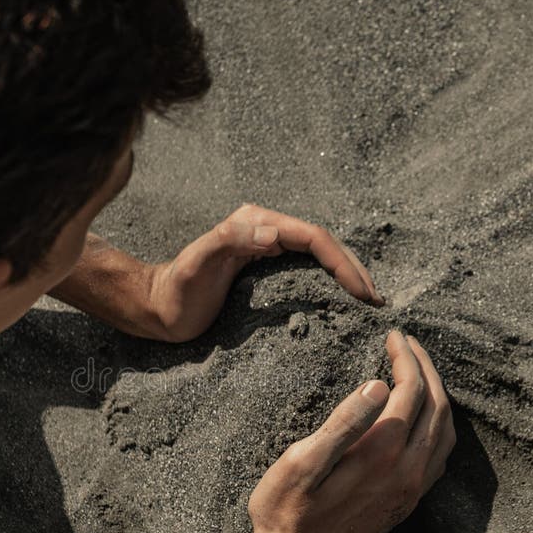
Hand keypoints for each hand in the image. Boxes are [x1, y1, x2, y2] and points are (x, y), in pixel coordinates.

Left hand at [148, 204, 383, 342]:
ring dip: (346, 274)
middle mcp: (264, 229)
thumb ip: (229, 241)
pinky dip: (328, 283)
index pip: (313, 237)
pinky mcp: (263, 268)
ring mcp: (265, 247)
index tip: (362, 293)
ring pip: (318, 256)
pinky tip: (341, 302)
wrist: (155, 309)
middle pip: (323, 244)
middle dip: (353, 269)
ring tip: (369, 301)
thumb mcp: (197, 265)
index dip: (342, 263)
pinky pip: (305, 270)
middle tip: (377, 301)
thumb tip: (274, 233)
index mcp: (255, 223)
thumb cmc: (175, 293)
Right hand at [247, 331, 455, 532]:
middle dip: (425, 368)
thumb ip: (343, 423)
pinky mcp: (407, 502)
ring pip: (444, 431)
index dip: (405, 357)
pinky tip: (421, 418)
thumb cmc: (286, 512)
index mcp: (383, 454)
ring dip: (436, 394)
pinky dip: (438, 424)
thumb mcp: (301, 462)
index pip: (410, 390)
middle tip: (406, 343)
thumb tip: (377, 385)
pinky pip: (439, 455)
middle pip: (436, 406)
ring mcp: (411, 490)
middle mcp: (408, 472)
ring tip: (417, 371)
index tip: (393, 334)